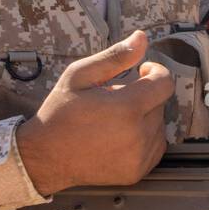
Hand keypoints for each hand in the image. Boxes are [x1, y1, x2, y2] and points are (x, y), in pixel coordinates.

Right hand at [17, 31, 174, 193]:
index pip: (165, 83)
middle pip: (160, 103)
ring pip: (159, 125)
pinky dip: (144, 138)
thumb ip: (115, 56)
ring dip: (144, 117)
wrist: (44, 157)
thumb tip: (142, 38)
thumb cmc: (60, 113)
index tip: (141, 72)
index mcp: (126, 108)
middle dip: (143, 96)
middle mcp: (138, 134)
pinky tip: (120, 136)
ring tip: (114, 120)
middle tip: (114, 100)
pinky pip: (156, 146)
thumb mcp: (80, 75)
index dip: (155, 72)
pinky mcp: (137, 171)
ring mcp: (139, 156)